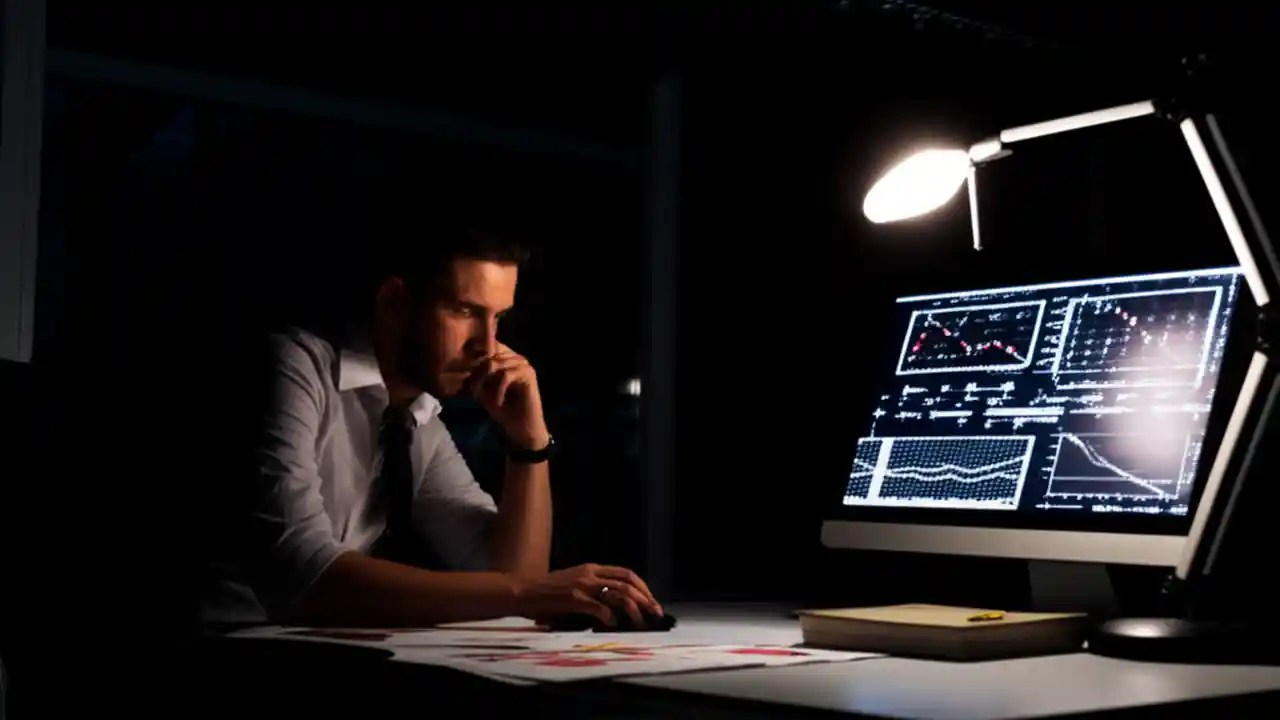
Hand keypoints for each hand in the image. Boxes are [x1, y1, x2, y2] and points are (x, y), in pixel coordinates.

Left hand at [467, 343, 549, 449]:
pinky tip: (497, 403)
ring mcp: (522, 363)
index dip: (473, 356)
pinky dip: (498, 390)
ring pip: (495, 363)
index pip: (485, 346)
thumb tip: (461, 365)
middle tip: (475, 391)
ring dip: (485, 382)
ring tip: (485, 398)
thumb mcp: (482, 391)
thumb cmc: (502, 409)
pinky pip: (505, 375)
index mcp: (503, 357)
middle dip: (477, 373)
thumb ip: (474, 376)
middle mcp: (514, 356)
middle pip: (487, 353)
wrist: (521, 427)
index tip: (465, 375)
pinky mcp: (528, 373)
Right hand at [514, 564, 662, 627]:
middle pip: (628, 582)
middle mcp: (591, 573)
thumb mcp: (574, 581)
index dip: (643, 587)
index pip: (626, 573)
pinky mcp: (574, 599)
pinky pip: (599, 608)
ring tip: (641, 622)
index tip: (651, 601)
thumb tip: (615, 604)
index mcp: (592, 568)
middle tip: (655, 613)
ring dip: (634, 609)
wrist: (523, 591)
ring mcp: (583, 585)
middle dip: (646, 598)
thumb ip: (593, 587)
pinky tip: (613, 624)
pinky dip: (610, 617)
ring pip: (619, 594)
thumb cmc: (547, 591)